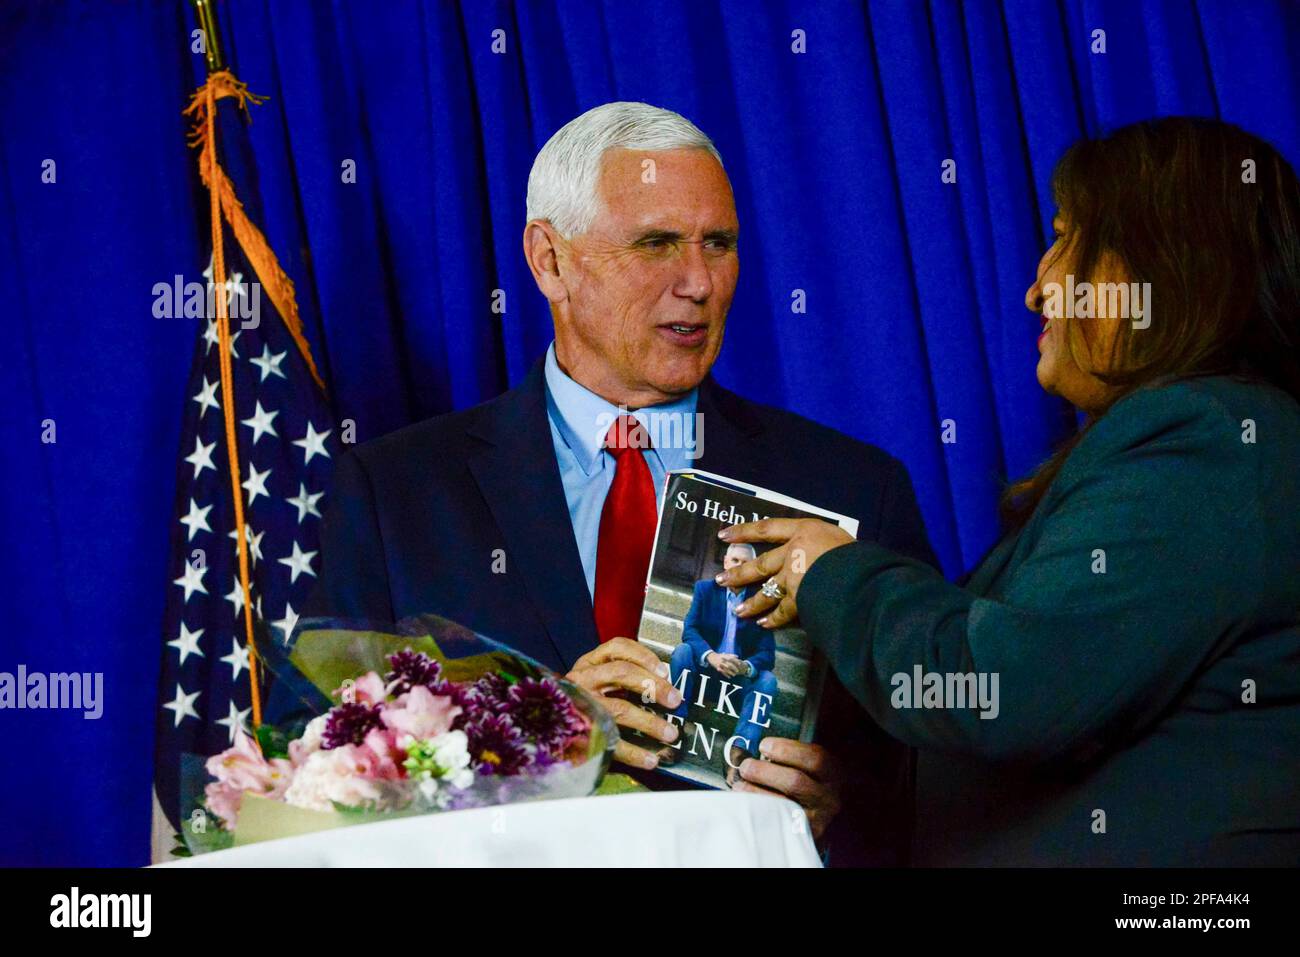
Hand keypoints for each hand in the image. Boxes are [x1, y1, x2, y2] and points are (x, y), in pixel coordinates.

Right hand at [565, 637, 682, 769]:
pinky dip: (635, 753)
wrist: (544, 727)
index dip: (644, 656)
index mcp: (589, 663)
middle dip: (654, 686)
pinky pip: (611, 742)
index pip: (618, 648)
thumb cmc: (581, 701)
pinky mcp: (581, 734)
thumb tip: (665, 685)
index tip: (665, 671)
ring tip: (670, 733)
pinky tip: (651, 760)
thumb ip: (623, 677)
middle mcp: (582, 680)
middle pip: (622, 673)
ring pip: (620, 708)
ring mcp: (581, 706)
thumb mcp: (596, 681)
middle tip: (675, 701)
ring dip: (650, 722)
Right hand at [706, 652, 746, 677]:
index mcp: (725, 657)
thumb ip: (731, 655)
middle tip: (738, 671)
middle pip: (729, 665)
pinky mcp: (718, 668)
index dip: (736, 661)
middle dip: (734, 668)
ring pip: (726, 669)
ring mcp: (720, 664)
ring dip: (730, 672)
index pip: (731, 659)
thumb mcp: (725, 654)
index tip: (740, 663)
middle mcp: (722, 661)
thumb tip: (737, 656)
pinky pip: (722, 672)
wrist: (711, 656)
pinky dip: (726, 675)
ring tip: (734, 675)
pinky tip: (729, 677)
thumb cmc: (719, 655)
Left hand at [717, 518, 854, 628]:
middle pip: (760, 564)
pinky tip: (764, 624)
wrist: (859, 572)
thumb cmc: (856, 550)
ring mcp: (794, 577)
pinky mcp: (799, 599)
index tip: (724, 535)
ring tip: (738, 611)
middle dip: (739, 574)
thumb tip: (818, 551)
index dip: (743, 531)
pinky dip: (774, 619)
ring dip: (751, 603)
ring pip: (766, 591)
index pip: (766, 528)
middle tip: (721, 580)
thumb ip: (821, 543)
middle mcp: (792, 553)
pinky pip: (783, 611)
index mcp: (803, 531)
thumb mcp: (837, 536)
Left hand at [733, 738, 842, 840]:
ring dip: (755, 792)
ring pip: (782, 805)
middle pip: (795, 782)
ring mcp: (817, 820)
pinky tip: (744, 803)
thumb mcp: (809, 767)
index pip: (815, 758)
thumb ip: (790, 756)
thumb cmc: (807, 786)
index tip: (764, 745)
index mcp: (832, 773)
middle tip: (745, 766)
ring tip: (740, 784)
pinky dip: (756, 811)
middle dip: (764, 771)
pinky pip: (775, 823)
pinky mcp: (801, 837)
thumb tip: (756, 746)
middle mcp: (829, 798)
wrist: (817, 820)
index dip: (786, 750)